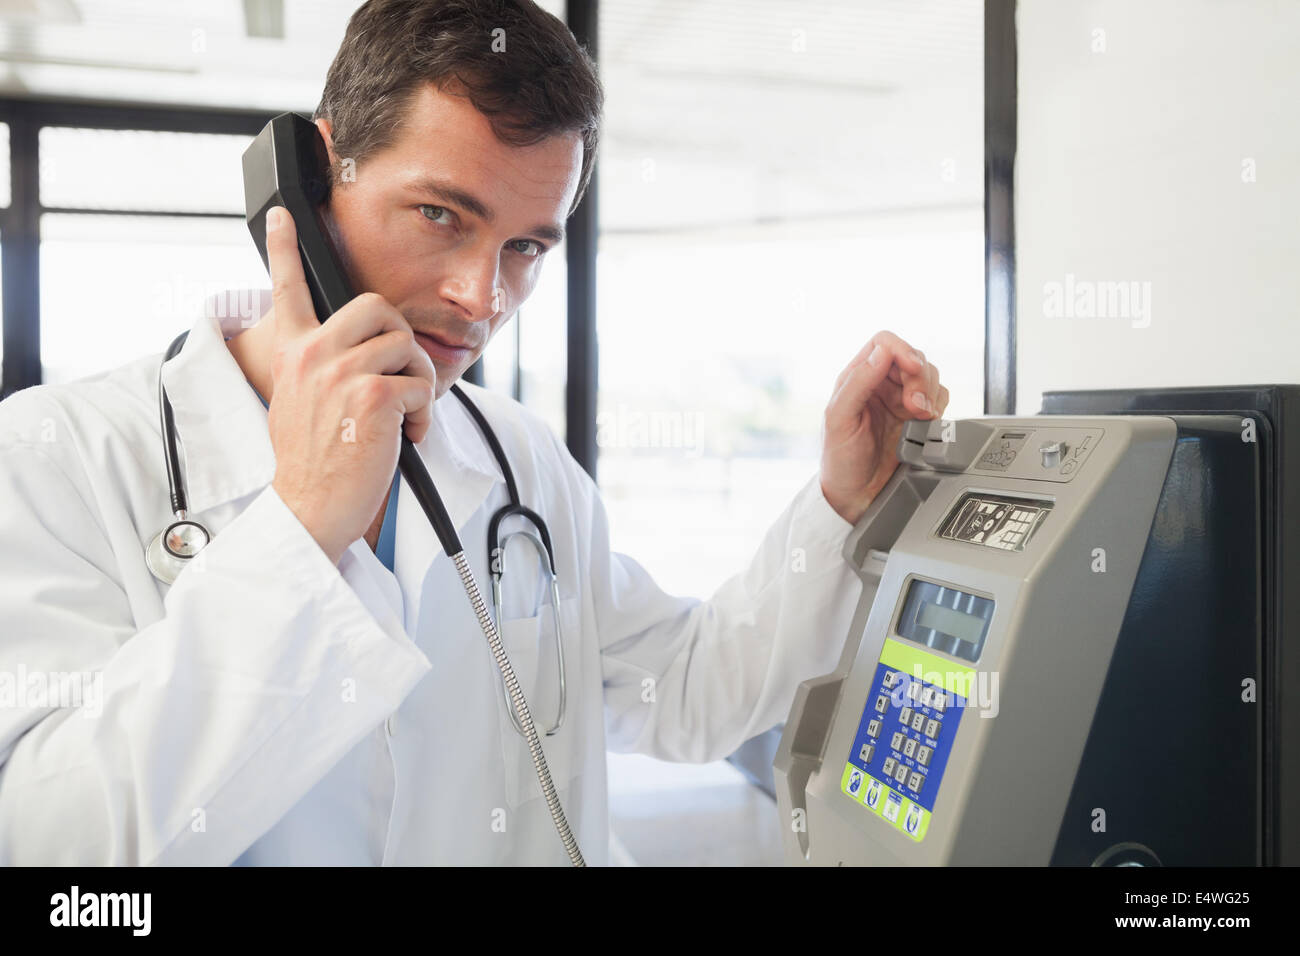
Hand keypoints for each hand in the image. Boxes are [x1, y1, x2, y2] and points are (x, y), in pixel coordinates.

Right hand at [263, 205, 435, 564]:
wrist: (311, 506)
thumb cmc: (315, 461)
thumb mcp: (300, 403)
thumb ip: (320, 368)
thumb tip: (361, 352)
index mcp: (292, 353)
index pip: (286, 290)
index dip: (282, 248)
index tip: (280, 215)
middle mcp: (312, 355)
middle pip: (377, 307)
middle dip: (401, 338)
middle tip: (401, 374)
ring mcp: (342, 373)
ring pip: (407, 347)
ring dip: (418, 383)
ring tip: (403, 416)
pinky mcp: (373, 397)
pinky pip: (421, 385)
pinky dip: (424, 415)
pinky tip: (405, 437)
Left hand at [820, 331, 948, 524]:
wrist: (857, 497)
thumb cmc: (839, 462)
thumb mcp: (838, 419)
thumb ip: (857, 382)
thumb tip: (881, 353)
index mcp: (857, 378)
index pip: (885, 343)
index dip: (902, 350)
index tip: (912, 369)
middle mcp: (880, 385)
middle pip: (913, 358)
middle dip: (920, 378)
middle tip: (915, 406)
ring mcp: (901, 401)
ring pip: (930, 376)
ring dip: (931, 393)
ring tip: (920, 416)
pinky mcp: (918, 418)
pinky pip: (939, 398)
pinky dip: (939, 406)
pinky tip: (926, 423)